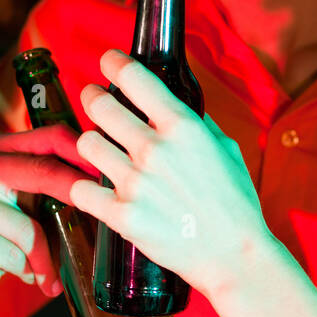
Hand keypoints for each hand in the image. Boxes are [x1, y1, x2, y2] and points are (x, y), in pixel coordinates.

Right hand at [0, 125, 94, 316]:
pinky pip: (12, 253)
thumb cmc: (4, 231)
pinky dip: (28, 269)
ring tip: (52, 272)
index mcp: (0, 148)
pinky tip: (26, 276)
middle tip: (107, 211)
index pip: (51, 136)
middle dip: (79, 194)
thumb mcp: (30, 199)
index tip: (113, 174)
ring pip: (29, 226)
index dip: (86, 153)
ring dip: (48, 257)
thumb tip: (112, 184)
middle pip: (43, 172)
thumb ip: (57, 181)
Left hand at [68, 49, 272, 300]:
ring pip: (85, 143)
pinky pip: (80, 189)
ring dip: (90, 142)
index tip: (108, 61)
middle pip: (99, 106)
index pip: (135, 79)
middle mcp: (154, 149)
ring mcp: (134, 183)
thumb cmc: (236, 202)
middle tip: (93, 97)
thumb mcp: (226, 150)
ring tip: (100, 147)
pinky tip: (96, 189)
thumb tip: (173, 107)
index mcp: (183, 127)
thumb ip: (197, 125)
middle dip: (93, 97)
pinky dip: (85, 188)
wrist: (234, 255)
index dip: (114, 63)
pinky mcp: (121, 216)